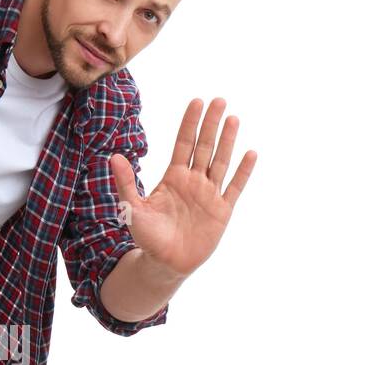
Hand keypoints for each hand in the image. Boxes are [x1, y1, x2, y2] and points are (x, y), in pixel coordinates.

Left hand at [109, 98, 257, 277]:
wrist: (164, 263)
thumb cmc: (147, 237)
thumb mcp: (133, 208)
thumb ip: (126, 182)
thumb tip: (114, 156)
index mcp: (173, 177)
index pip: (183, 144)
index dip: (190, 123)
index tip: (197, 102)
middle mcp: (193, 181)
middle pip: (204, 147)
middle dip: (211, 124)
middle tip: (219, 100)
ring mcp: (208, 194)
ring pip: (220, 162)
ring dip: (227, 141)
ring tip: (233, 118)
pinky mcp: (221, 211)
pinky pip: (234, 187)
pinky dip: (242, 172)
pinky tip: (250, 154)